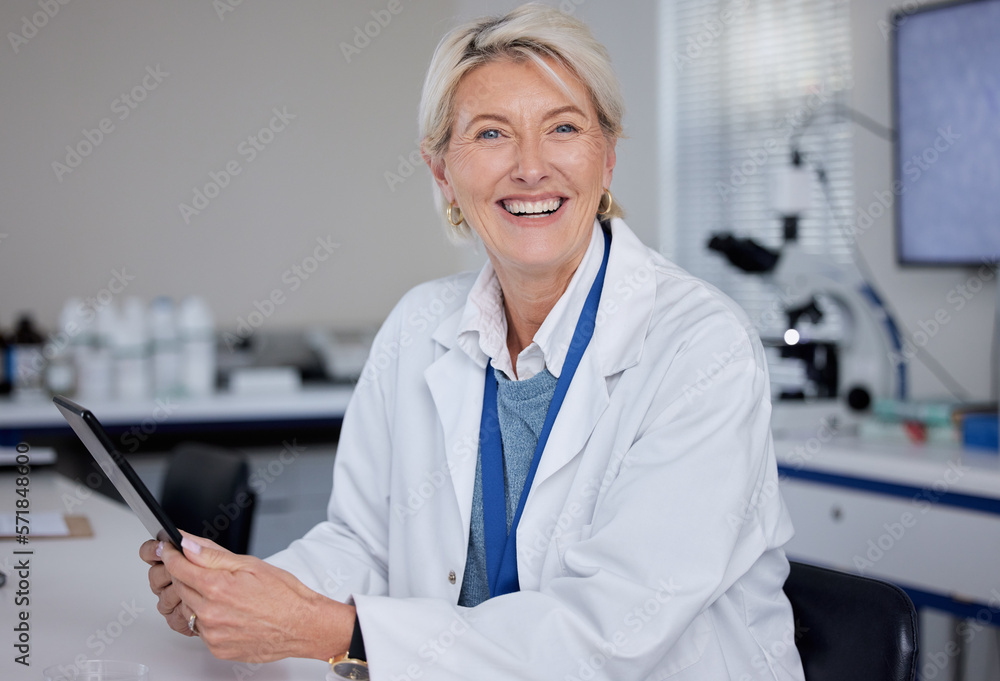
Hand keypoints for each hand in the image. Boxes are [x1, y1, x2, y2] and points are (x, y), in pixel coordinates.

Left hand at [141, 532, 355, 661]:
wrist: (303, 625)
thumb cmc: (284, 594)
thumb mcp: (250, 564)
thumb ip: (213, 554)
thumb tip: (187, 544)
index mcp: (217, 587)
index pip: (178, 567)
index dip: (170, 555)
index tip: (168, 549)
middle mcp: (210, 612)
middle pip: (179, 587)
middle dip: (185, 575)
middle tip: (203, 569)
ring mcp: (212, 633)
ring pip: (188, 609)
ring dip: (196, 598)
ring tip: (223, 593)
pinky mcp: (217, 648)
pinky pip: (200, 629)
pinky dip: (208, 618)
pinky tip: (227, 612)